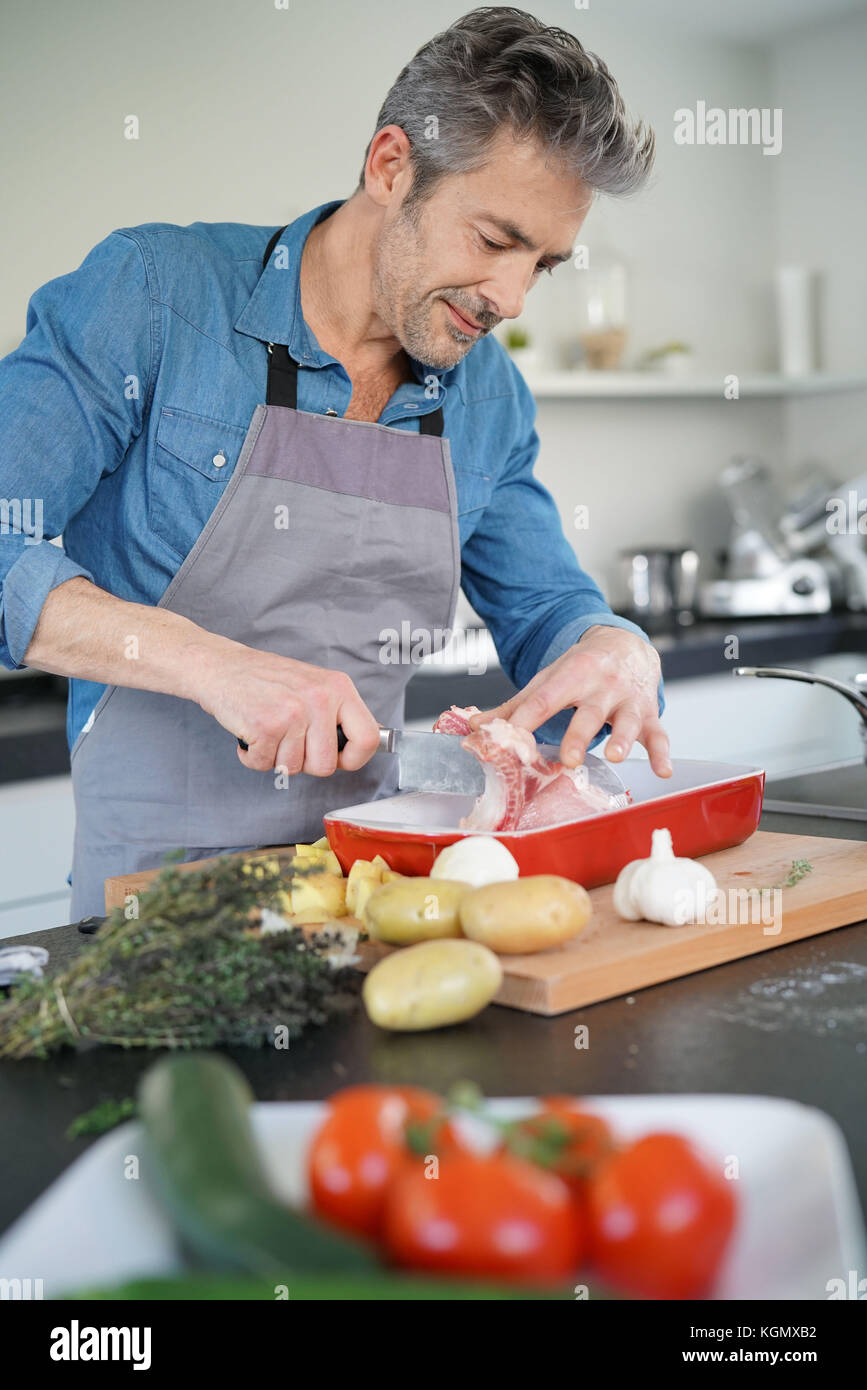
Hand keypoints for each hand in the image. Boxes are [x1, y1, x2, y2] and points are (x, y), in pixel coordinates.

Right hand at [193, 640, 380, 775]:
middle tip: (288, 739)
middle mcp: (319, 698)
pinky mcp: (266, 726)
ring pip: (293, 768)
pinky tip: (251, 732)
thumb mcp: (314, 685)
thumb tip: (371, 741)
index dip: (353, 759)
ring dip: (275, 757)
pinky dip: (252, 756)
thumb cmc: (264, 678)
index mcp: (338, 687)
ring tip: (267, 729)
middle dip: (304, 762)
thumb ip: (340, 714)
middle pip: (326, 765)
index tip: (338, 758)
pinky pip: (264, 765)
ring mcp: (293, 712)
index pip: (369, 738)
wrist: (220, 666)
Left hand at [467, 625, 671, 776]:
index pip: (544, 700)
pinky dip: (662, 753)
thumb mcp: (548, 680)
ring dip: (623, 740)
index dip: (526, 721)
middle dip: (580, 735)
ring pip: (627, 721)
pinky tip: (662, 771)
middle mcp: (601, 686)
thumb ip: (515, 707)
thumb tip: (473, 726)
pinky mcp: (648, 713)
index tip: (509, 741)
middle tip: (570, 758)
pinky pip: (658, 734)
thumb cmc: (581, 668)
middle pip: (589, 713)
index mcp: (570, 675)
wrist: (626, 644)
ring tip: (616, 757)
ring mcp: (627, 700)